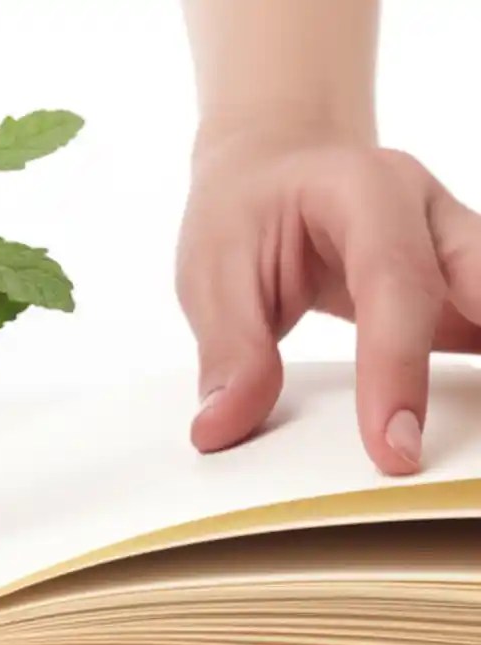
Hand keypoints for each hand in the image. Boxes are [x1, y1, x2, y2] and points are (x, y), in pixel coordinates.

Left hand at [178, 127, 480, 474]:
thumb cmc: (244, 211)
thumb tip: (220, 429)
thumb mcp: (213, 272)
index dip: (397, 370)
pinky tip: (475, 427)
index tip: (393, 450)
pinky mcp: (467, 284)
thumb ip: (229, 350)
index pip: (397, 284)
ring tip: (480, 449)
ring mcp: (459, 245)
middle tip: (467, 454)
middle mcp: (429, 210)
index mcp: (365, 190)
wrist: (273, 167)